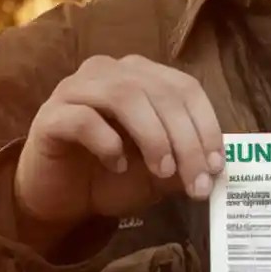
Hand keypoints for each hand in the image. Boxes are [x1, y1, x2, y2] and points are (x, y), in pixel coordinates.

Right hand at [13, 54, 223, 246]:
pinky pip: (84, 118)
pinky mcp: (51, 116)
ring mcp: (76, 89)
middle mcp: (109, 71)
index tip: (217, 167)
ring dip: (153, 137)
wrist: (62, 200)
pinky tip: (117, 166)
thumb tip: (219, 165)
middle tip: (196, 182)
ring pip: (125, 97)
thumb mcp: (160, 171)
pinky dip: (108, 143)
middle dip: (186, 141)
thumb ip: (187, 160)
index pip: (185, 88)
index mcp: (141, 75)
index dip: (206, 126)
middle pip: (160, 93)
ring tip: (163, 172)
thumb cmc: (112, 177)